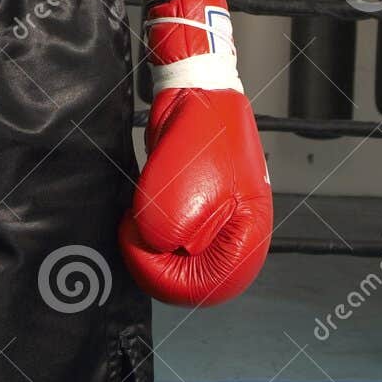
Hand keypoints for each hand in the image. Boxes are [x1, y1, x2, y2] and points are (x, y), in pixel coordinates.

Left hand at [118, 0, 271, 305]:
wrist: (196, 94)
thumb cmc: (202, 133)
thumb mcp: (178, 189)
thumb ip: (164, 233)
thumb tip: (152, 249)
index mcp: (247, 239)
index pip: (204, 287)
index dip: (161, 274)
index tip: (139, 243)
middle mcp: (236, 239)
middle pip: (191, 282)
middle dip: (154, 261)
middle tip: (134, 229)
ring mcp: (218, 228)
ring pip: (178, 262)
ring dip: (152, 245)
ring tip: (139, 214)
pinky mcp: (199, 215)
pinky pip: (172, 241)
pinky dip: (152, 230)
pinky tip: (144, 207)